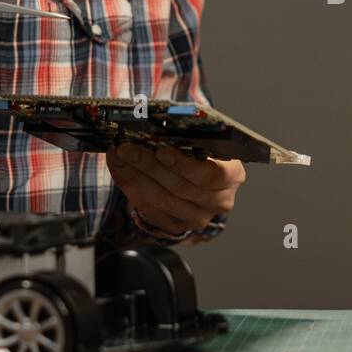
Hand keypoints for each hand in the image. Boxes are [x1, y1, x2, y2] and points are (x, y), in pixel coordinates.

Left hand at [106, 144, 245, 235]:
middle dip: (149, 166)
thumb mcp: (204, 139)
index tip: (161, 149)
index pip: (211, 174)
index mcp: (233, 176)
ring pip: (162, 199)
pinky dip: (132, 188)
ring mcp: (199, 217)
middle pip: (180, 186)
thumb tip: (153, 126)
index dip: (185, 164)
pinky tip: (120, 170)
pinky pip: (151, 209)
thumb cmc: (203, 149)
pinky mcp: (178, 226)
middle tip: (126, 148)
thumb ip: (187, 135)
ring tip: (119, 156)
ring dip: (136, 176)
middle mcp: (220, 201)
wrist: (200, 176)